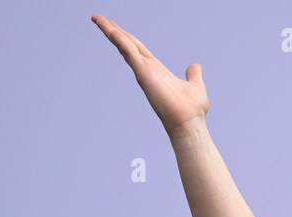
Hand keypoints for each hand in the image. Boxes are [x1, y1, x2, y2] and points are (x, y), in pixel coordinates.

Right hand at [91, 14, 208, 137]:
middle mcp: (147, 70)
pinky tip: (110, 29)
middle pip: (127, 44)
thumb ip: (193, 75)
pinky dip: (120, 40)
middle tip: (98, 18)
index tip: (115, 27)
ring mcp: (144, 71)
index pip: (137, 49)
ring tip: (97, 18)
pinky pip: (129, 52)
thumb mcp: (194, 85)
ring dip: (110, 31)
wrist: (189, 123)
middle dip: (113, 31)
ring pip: (124, 45)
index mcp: (156, 70)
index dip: (127, 37)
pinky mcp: (143, 73)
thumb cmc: (192, 110)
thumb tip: (195, 66)